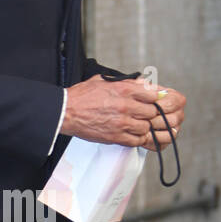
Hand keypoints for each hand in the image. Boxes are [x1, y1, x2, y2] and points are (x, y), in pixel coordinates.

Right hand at [61, 74, 185, 147]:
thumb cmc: (83, 96)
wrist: (66, 112)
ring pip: (147, 127)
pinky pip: (137, 140)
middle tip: (145, 114)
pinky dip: (138, 138)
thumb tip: (142, 84)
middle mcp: (126, 106)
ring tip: (137, 124)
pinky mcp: (116, 137)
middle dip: (150, 113)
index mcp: (124, 89)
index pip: (153, 94)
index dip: (154, 99)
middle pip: (153, 112)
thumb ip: (125, 83)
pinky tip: (133, 134)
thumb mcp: (105, 81)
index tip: (152, 101)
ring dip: (144, 126)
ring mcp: (122, 123)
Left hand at [139, 82, 184, 150]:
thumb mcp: (136, 88)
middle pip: (174, 119)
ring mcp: (173, 128)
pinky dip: (152, 141)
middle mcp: (177, 114)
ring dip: (155, 131)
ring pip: (170, 133)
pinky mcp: (165, 140)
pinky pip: (163, 144)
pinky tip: (142, 137)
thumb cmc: (134, 99)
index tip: (152, 106)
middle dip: (157, 119)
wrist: (128, 114)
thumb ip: (142, 86)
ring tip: (142, 127)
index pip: (176, 101)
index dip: (164, 105)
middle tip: (144, 119)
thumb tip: (145, 85)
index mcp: (174, 99)